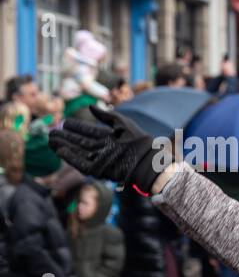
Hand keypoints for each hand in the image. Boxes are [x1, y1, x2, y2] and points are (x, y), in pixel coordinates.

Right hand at [48, 104, 168, 192]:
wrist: (148, 160)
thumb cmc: (139, 141)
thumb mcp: (123, 124)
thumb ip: (106, 116)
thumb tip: (90, 107)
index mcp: (109, 138)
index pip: (88, 132)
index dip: (76, 127)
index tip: (65, 122)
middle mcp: (103, 149)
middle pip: (80, 143)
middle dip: (66, 137)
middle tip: (52, 132)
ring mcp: (102, 159)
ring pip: (78, 152)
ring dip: (64, 147)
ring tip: (51, 140)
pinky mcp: (101, 170)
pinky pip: (82, 164)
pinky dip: (71, 158)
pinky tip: (61, 151)